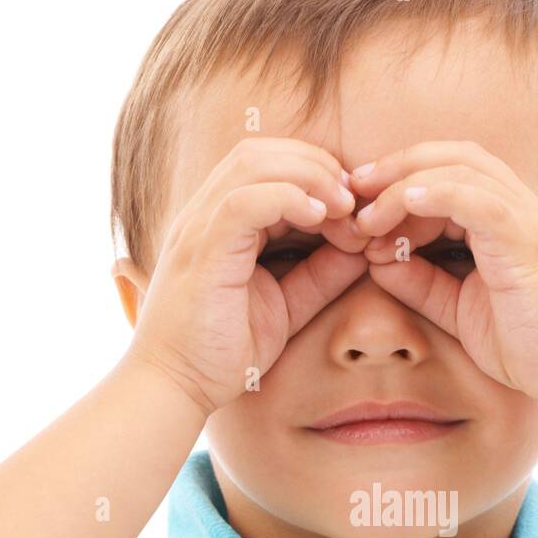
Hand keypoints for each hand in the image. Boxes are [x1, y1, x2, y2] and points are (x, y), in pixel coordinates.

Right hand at [126, 137, 369, 413]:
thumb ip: (321, 274)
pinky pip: (242, 201)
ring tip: (345, 206)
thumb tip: (362, 247)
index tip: (359, 209)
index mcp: (223, 222)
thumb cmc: (223, 351)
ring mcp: (200, 228)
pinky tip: (320, 216)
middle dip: (319, 166)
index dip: (318, 174)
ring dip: (308, 176)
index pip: (269, 165)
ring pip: (252, 164)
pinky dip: (286, 197)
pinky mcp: (202, 251)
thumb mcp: (287, 305)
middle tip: (359, 202)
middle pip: (263, 151)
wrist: (174, 386)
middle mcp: (206, 215)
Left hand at [350, 141, 537, 406]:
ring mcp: (527, 221)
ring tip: (367, 211)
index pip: (448, 175)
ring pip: (462, 170)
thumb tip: (376, 259)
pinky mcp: (529, 242)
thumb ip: (421, 283)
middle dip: (395, 166)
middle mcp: (519, 210)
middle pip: (452, 157)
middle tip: (352, 189)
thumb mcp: (460, 311)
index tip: (358, 208)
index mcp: (504, 222)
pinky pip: (480, 200)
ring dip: (405, 183)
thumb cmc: (532, 346)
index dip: (398, 183)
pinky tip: (403, 202)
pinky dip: (438, 193)